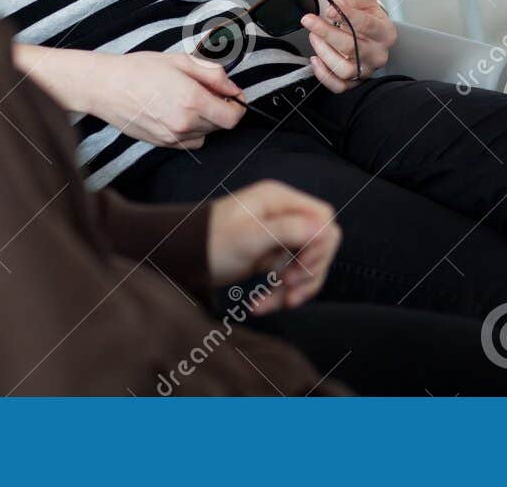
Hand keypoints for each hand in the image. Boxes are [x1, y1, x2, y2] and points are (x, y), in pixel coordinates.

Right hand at [15, 45, 245, 149]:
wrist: (107, 86)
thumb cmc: (141, 69)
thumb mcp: (181, 61)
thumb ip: (213, 75)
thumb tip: (234, 88)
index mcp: (192, 100)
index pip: (233, 117)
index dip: (238, 106)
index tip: (234, 96)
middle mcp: (184, 123)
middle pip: (220, 126)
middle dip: (221, 108)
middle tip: (207, 90)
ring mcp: (172, 137)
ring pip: (206, 134)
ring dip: (206, 120)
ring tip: (189, 100)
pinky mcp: (162, 143)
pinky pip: (190, 142)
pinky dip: (192, 130)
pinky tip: (178, 112)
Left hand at [207, 180, 340, 314]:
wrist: (182, 260)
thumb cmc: (210, 242)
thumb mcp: (249, 237)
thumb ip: (288, 230)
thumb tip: (325, 229)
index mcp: (279, 200)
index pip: (322, 218)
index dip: (320, 246)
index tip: (301, 269)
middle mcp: (282, 213)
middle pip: (320, 243)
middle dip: (309, 270)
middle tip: (289, 288)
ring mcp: (278, 236)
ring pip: (307, 264)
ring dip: (297, 288)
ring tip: (279, 303)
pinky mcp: (271, 256)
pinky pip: (289, 277)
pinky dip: (279, 294)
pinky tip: (260, 306)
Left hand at [300, 0, 396, 92]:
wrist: (364, 23)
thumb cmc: (364, 10)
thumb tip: (335, 8)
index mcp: (386, 32)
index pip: (366, 25)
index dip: (346, 16)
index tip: (329, 9)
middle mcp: (379, 54)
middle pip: (351, 47)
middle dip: (326, 32)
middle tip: (309, 20)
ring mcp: (367, 69)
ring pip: (344, 69)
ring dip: (323, 52)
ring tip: (314, 37)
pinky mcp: (355, 81)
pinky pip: (338, 86)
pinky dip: (323, 74)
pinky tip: (315, 59)